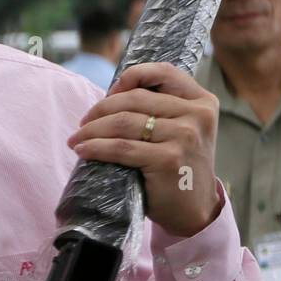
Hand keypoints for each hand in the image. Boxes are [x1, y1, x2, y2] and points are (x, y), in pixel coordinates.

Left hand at [67, 62, 223, 237]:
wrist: (194, 208)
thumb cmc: (181, 165)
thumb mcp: (185, 128)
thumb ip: (163, 107)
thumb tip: (113, 93)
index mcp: (203, 102)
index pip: (163, 72)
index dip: (131, 77)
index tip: (111, 93)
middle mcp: (198, 115)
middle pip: (135, 98)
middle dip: (100, 108)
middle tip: (84, 122)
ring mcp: (185, 137)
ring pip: (123, 122)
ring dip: (91, 129)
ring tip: (77, 138)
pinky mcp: (168, 160)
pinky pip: (120, 148)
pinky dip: (95, 147)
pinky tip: (83, 150)